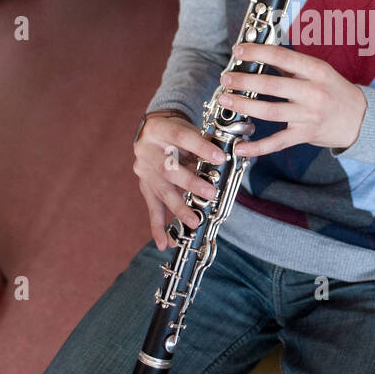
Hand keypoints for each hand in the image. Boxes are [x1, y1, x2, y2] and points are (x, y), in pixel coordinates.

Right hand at [133, 112, 226, 249]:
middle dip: (191, 183)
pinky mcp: (145, 186)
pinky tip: (163, 243)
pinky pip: (152, 208)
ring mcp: (144, 170)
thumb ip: (206, 143)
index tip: (220, 157)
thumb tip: (230, 158)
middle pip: (169, 168)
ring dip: (179, 209)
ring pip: (162, 191)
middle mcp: (147, 150)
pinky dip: (158, 228)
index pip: (182, 137)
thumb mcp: (190, 129)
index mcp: (160, 130)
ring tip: (194, 222)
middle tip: (211, 194)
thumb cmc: (177, 132)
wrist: (153, 131)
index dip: (201, 148)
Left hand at [219, 44, 367, 157]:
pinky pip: (277, 142)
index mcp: (316, 71)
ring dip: (244, 105)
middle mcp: (312, 92)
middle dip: (245, 81)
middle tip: (226, 78)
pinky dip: (257, 147)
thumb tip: (261, 53)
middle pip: (272, 85)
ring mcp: (308, 115)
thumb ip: (292, 65)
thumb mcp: (320, 71)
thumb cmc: (335, 91)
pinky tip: (240, 147)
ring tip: (226, 100)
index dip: (257, 52)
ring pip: (270, 111)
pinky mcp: (305, 135)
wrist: (359, 119)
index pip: (283, 56)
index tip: (239, 50)